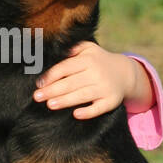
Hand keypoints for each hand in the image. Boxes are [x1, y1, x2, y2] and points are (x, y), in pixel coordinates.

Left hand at [32, 42, 152, 119]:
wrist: (125, 73)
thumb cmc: (98, 61)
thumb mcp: (88, 48)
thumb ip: (72, 48)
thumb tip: (52, 52)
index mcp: (88, 60)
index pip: (66, 67)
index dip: (51, 75)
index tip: (38, 84)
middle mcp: (96, 73)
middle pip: (71, 83)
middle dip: (53, 90)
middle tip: (37, 97)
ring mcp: (105, 88)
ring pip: (82, 95)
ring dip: (65, 100)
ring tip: (50, 105)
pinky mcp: (111, 101)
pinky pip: (99, 108)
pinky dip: (88, 112)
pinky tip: (76, 114)